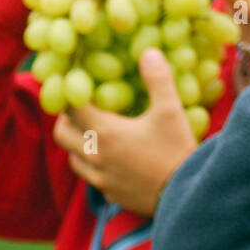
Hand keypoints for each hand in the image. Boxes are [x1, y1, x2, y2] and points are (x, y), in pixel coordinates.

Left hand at [52, 51, 196, 214]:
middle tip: (80, 110)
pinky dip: (94, 167)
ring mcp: (101, 179)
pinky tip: (111, 162)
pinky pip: (92, 178)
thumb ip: (158, 79)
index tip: (75, 83)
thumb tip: (149, 52)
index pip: (70, 105)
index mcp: (104, 131)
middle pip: (61, 133)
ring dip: (77, 145)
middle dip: (66, 119)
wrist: (188, 197)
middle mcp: (95, 156)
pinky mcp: (111, 195)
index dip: (69, 91)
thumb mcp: (171, 111)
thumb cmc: (177, 152)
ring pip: (73, 158)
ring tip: (93, 136)